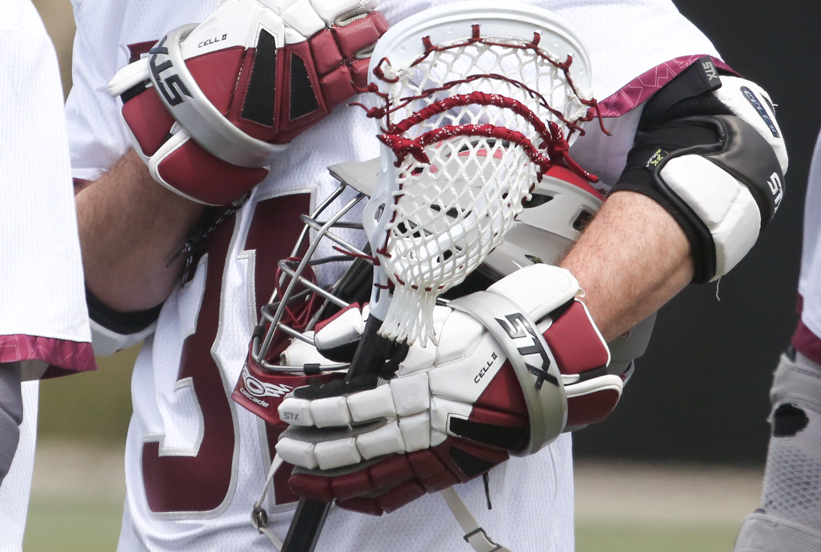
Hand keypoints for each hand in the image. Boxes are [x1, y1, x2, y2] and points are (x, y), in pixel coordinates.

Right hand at [108, 0, 387, 205]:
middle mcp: (304, 15)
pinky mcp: (326, 85)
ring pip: (368, 27)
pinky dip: (366, 57)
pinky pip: (364, 64)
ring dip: (370, 25)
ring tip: (363, 27)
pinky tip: (357, 55)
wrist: (214, 95)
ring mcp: (317, 51)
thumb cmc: (225, 37)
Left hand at [274, 265, 626, 513]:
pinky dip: (369, 497)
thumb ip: (362, 331)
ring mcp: (436, 448)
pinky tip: (345, 495)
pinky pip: (402, 491)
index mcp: (411, 382)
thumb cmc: (475, 334)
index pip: (347, 404)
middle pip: (354, 444)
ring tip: (303, 477)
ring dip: (332, 478)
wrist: (533, 363)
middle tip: (287, 446)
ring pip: (373, 473)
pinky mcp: (450, 465)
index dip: (313, 411)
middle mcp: (420, 420)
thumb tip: (318, 343)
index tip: (289, 410)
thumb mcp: (417, 322)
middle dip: (313, 448)